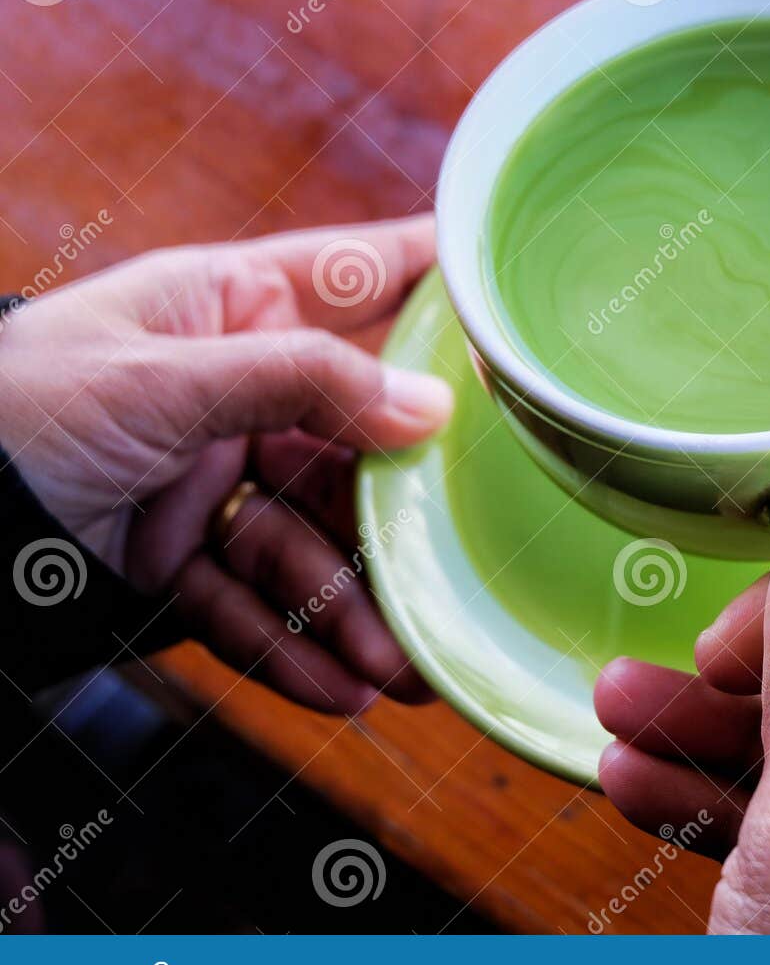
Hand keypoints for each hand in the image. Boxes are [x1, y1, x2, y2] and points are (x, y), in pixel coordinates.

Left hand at [0, 216, 451, 713]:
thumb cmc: (13, 406)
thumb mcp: (163, 379)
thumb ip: (301, 384)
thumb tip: (430, 406)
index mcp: (229, 306)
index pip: (359, 277)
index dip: (440, 275)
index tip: (523, 292)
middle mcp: (235, 388)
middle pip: (356, 445)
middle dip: (405, 515)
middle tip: (469, 561)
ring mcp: (210, 475)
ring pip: (312, 539)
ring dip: (354, 606)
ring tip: (396, 669)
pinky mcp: (178, 557)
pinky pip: (253, 603)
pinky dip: (290, 648)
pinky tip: (336, 689)